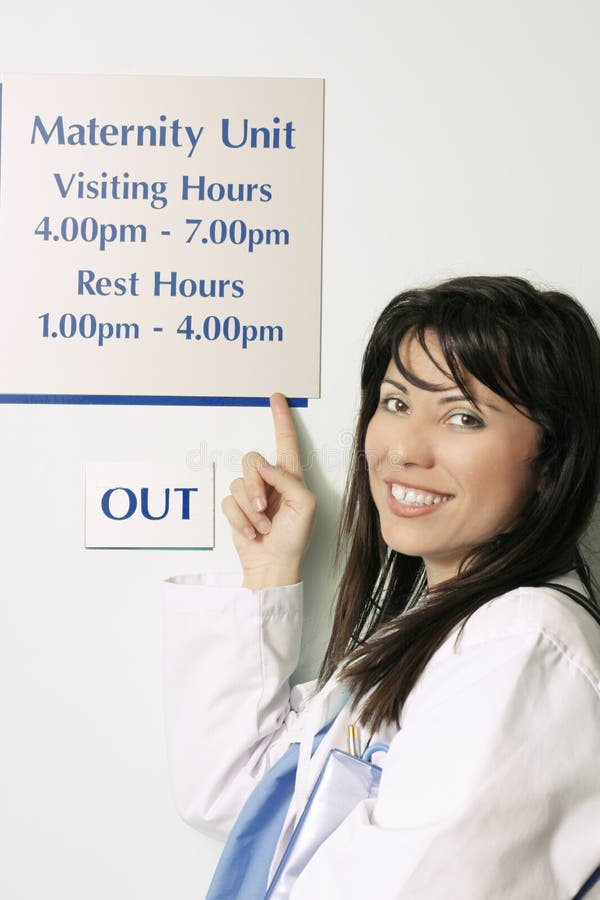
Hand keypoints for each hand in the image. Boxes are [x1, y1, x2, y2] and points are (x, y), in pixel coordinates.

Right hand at [221, 392, 316, 589]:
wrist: (274, 565)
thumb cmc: (295, 538)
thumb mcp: (304, 505)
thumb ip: (286, 479)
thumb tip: (263, 466)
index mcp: (290, 476)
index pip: (286, 441)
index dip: (281, 419)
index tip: (277, 397)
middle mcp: (270, 481)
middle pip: (251, 461)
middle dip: (255, 486)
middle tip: (265, 509)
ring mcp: (252, 495)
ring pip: (238, 483)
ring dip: (249, 509)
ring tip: (262, 527)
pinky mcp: (236, 509)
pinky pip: (228, 501)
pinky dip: (239, 519)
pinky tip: (250, 532)